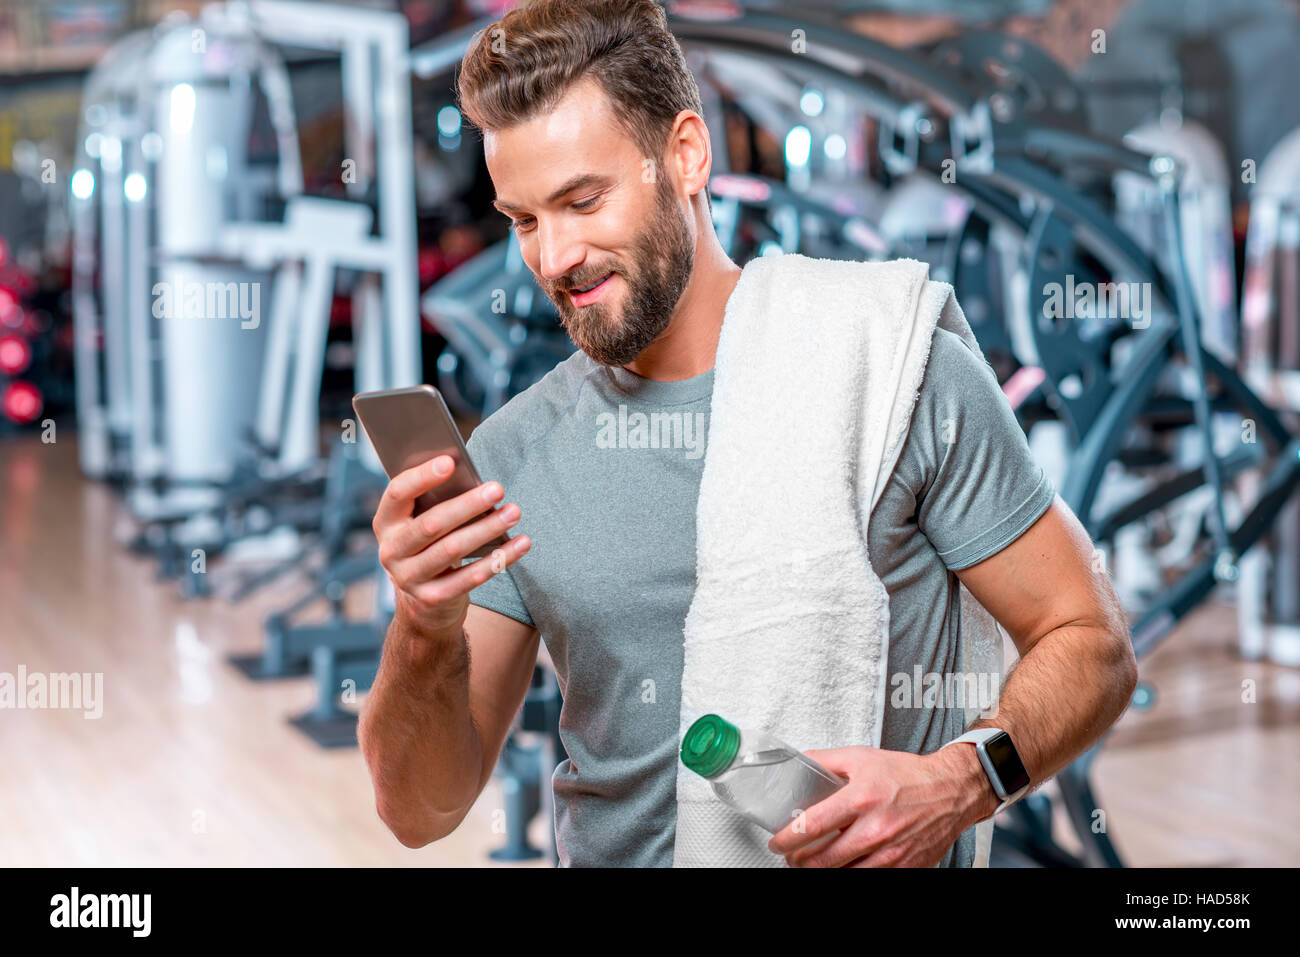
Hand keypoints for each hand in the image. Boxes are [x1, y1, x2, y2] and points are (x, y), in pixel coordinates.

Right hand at [372, 454, 529, 638]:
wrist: (423, 604)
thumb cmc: (431, 545)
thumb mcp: (423, 523)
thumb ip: (438, 502)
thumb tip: (476, 481)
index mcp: (386, 522)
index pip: (398, 493)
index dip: (422, 477)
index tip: (451, 462)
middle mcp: (391, 550)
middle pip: (431, 523)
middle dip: (467, 504)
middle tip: (497, 489)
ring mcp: (408, 578)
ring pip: (452, 549)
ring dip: (487, 529)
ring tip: (513, 512)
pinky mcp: (432, 598)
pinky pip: (470, 578)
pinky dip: (498, 559)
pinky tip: (520, 544)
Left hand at [766, 745, 984, 866]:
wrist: (951, 790)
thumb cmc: (908, 774)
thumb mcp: (861, 757)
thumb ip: (824, 761)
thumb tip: (797, 764)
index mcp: (862, 798)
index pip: (813, 825)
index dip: (787, 839)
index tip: (777, 842)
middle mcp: (876, 828)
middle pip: (823, 859)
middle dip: (799, 861)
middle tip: (791, 856)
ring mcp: (891, 852)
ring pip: (844, 874)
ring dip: (822, 871)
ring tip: (812, 863)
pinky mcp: (905, 867)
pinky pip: (868, 878)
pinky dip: (851, 874)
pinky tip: (843, 866)